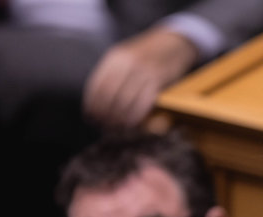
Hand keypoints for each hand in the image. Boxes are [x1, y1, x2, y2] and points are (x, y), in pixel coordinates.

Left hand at [83, 27, 197, 130]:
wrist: (173, 42)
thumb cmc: (147, 55)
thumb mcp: (125, 57)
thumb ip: (112, 74)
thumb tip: (96, 102)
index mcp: (115, 57)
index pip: (97, 86)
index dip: (92, 106)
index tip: (90, 118)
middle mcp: (127, 63)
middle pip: (109, 96)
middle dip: (104, 115)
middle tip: (103, 127)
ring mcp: (143, 71)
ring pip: (125, 101)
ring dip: (119, 119)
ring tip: (116, 129)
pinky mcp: (158, 80)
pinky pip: (143, 102)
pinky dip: (135, 116)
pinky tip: (131, 124)